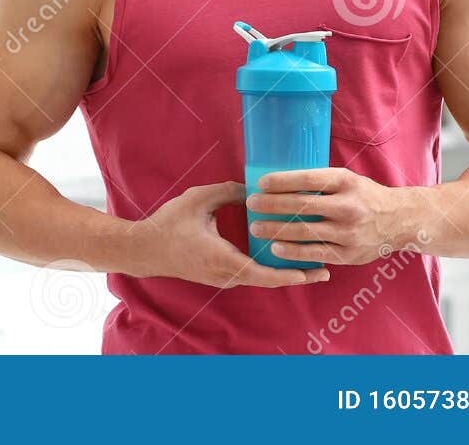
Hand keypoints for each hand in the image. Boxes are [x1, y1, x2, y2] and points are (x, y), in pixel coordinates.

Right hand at [129, 180, 330, 287]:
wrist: (144, 249)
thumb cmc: (168, 224)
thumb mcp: (197, 200)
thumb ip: (227, 192)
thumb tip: (253, 188)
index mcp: (223, 259)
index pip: (265, 274)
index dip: (292, 274)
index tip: (315, 270)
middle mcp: (225, 275)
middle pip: (268, 281)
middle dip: (296, 276)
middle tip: (324, 269)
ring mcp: (222, 278)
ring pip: (259, 280)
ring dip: (282, 273)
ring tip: (308, 264)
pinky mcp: (218, 276)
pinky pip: (248, 275)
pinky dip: (267, 270)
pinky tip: (278, 257)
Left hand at [246, 167, 423, 265]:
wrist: (400, 220)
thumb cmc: (364, 195)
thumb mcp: (347, 179)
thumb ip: (320, 181)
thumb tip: (279, 180)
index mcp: (345, 182)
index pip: (308, 180)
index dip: (282, 181)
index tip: (261, 183)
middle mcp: (348, 206)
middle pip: (302, 206)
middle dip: (272, 205)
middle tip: (251, 204)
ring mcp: (349, 232)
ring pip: (305, 232)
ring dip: (276, 230)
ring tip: (256, 228)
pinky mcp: (349, 254)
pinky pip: (316, 254)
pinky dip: (293, 252)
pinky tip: (276, 248)